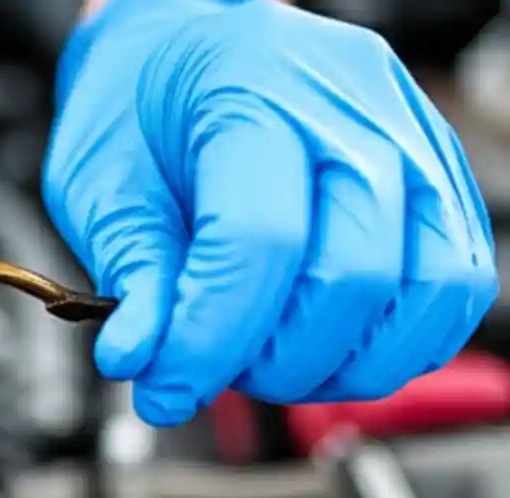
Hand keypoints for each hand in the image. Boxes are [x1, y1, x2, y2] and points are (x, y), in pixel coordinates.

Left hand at [44, 0, 499, 426]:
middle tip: (211, 369)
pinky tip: (325, 347)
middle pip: (351, 276)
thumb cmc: (139, 108)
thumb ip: (131, 272)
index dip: (209, 341)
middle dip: (272, 362)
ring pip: (426, 292)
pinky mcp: (440, 176)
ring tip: (268, 361)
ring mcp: (411, 138)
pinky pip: (457, 285)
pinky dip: (396, 344)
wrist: (182, 47)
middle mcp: (352, 107)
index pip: (260, 242)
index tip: (161, 391)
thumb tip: (143, 360)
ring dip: (340, 365)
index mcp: (252, 91)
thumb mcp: (99, 183)